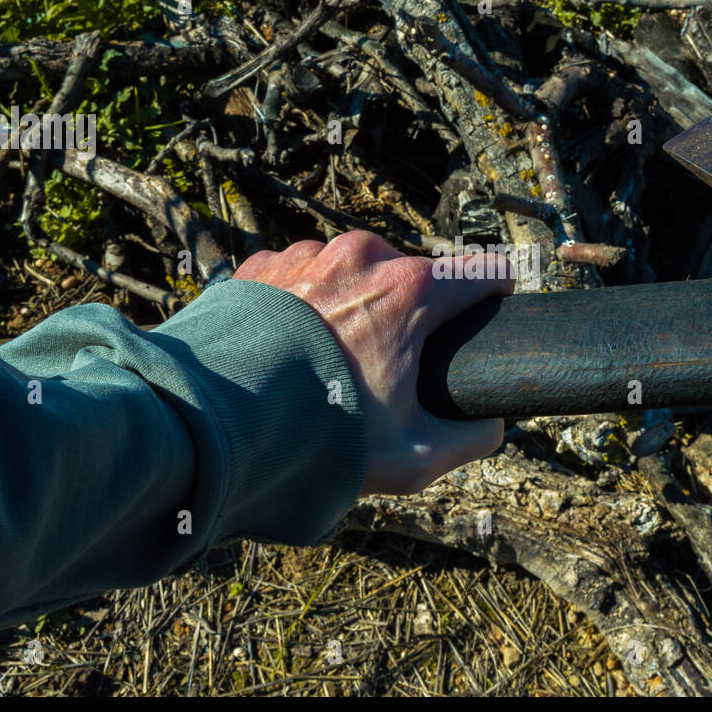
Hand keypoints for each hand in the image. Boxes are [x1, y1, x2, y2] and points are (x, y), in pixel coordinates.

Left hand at [233, 231, 513, 494]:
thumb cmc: (321, 438)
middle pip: (413, 275)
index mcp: (412, 289)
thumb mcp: (415, 458)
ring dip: (353, 305)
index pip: (484, 272)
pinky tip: (288, 350)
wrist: (217, 422)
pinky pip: (300, 277)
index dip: (494, 299)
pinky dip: (303, 306)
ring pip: (353, 273)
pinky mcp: (262, 264)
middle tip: (388, 367)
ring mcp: (308, 254)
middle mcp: (364, 256)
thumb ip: (472, 438)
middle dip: (411, 314)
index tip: (487, 321)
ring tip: (329, 361)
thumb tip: (490, 422)